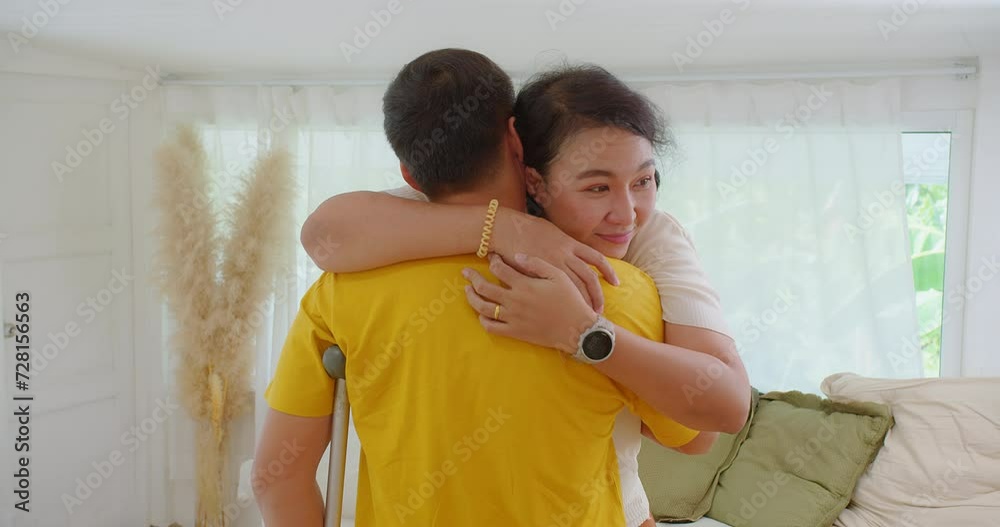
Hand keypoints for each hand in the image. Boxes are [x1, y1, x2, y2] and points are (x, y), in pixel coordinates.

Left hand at [462, 253, 597, 353]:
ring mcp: (512, 318)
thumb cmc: (570, 300)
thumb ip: (536, 264)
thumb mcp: (558, 276)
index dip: (493, 260)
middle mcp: (514, 301)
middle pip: (484, 287)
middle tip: (465, 272)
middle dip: (472, 277)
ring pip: (483, 308)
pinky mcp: (515, 332)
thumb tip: (516, 256)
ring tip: (467, 291)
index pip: (499, 269)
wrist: (577, 329)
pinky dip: (483, 320)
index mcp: (525, 285)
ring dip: (472, 298)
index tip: (491, 257)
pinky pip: (491, 327)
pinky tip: (481, 314)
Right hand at [492, 208, 617, 312]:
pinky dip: (562, 302)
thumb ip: (564, 243)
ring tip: (586, 315)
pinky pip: (554, 291)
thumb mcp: (551, 231)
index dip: (608, 271)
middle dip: (597, 296)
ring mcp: (552, 265)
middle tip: (599, 310)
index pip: (597, 259)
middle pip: (589, 278)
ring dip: (583, 302)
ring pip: (575, 287)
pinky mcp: (537, 274)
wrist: (506, 229)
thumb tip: (572, 251)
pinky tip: (563, 312)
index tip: (616, 284)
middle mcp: (565, 255)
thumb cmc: (527, 229)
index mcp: (570, 243)